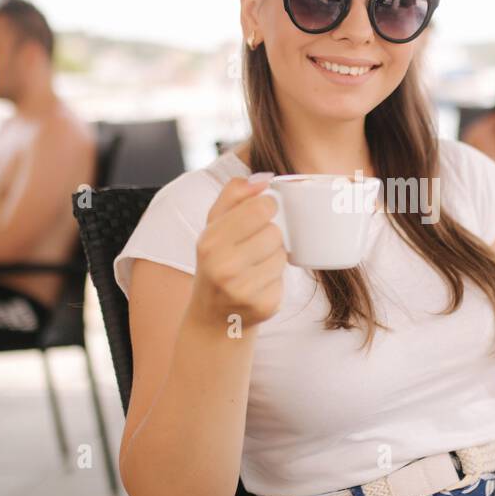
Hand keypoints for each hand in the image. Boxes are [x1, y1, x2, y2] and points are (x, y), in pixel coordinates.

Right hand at [188, 175, 287, 329]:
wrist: (214, 317)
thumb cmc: (217, 261)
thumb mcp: (214, 226)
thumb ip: (234, 194)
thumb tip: (264, 179)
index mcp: (210, 242)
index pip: (260, 208)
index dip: (267, 207)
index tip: (260, 214)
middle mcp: (223, 267)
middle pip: (275, 233)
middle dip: (269, 236)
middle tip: (252, 248)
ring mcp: (243, 290)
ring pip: (282, 256)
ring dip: (274, 259)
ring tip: (254, 268)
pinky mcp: (264, 306)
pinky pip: (285, 280)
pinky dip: (275, 281)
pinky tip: (257, 286)